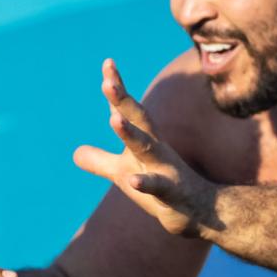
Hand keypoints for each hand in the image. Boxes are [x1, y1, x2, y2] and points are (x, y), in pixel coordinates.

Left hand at [70, 58, 213, 237]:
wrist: (200, 213)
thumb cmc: (162, 189)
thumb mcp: (124, 174)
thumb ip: (100, 162)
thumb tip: (75, 153)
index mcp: (145, 140)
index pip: (128, 111)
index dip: (118, 89)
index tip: (108, 63)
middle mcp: (156, 149)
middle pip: (139, 120)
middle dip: (123, 101)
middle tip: (108, 82)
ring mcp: (165, 169)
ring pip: (147, 148)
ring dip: (130, 133)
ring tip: (114, 119)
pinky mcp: (171, 193)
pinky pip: (158, 187)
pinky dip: (145, 183)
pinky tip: (131, 180)